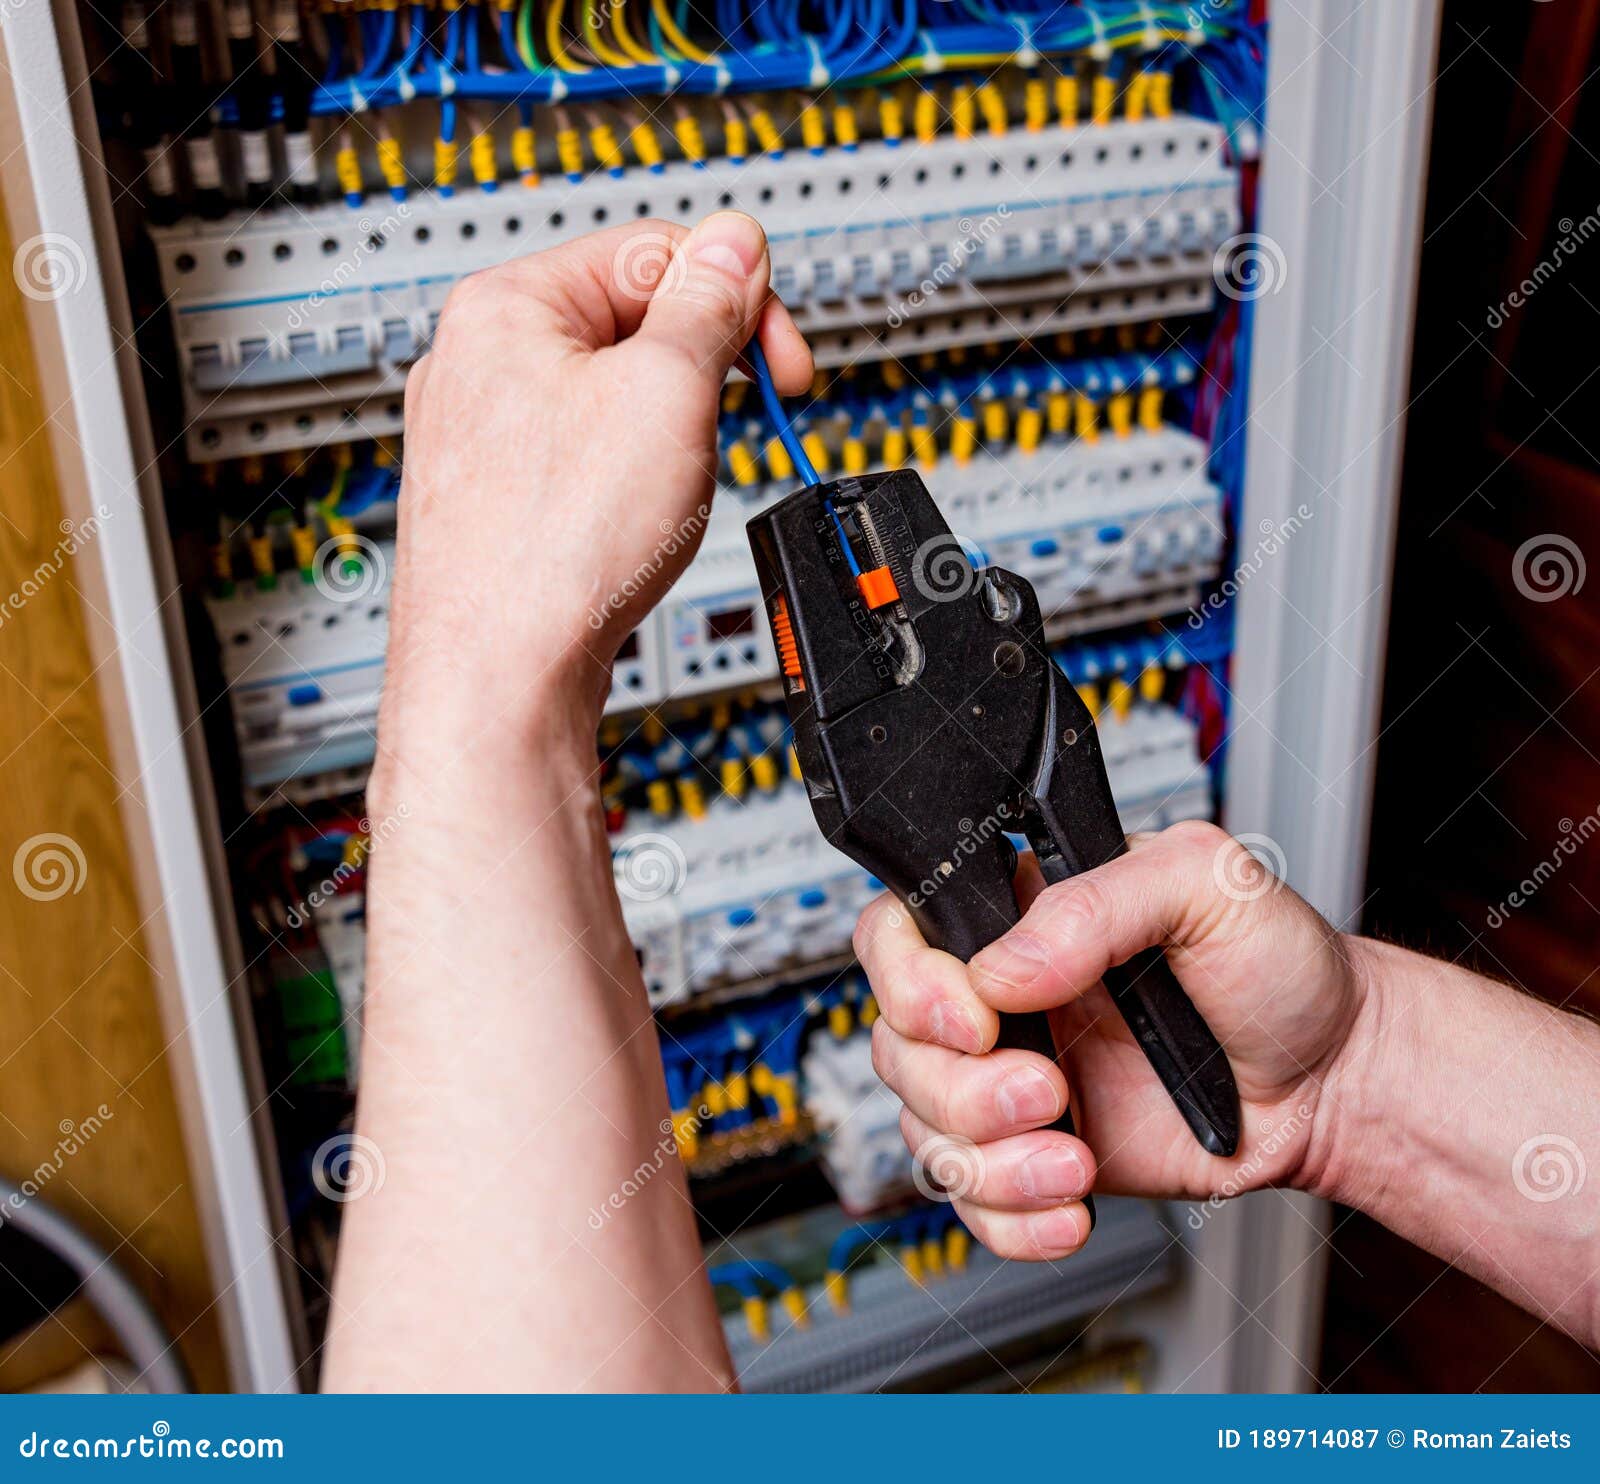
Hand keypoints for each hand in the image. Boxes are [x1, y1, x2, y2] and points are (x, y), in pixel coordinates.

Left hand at [374, 212, 811, 785]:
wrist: (498, 680)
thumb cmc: (554, 549)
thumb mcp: (669, 393)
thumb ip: (709, 303)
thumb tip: (735, 241)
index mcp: (507, 305)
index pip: (654, 252)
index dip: (739, 299)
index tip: (781, 360)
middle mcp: (477, 361)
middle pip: (632, 322)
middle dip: (703, 372)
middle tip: (747, 420)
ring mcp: (480, 435)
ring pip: (612, 395)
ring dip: (670, 430)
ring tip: (670, 489)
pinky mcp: (495, 499)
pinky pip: (586, 457)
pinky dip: (630, 479)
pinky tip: (636, 523)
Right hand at [853, 820, 1368, 1259]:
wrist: (1332, 1081)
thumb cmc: (1277, 968)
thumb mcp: (1204, 885)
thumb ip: (1099, 902)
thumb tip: (1005, 968)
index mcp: (1017, 917)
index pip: (896, 932)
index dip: (908, 981)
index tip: (974, 1018)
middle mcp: (1000, 998)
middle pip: (899, 1046)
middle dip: (961, 1088)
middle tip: (1048, 1090)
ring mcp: (1013, 1080)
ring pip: (925, 1130)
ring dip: (989, 1160)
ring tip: (1074, 1158)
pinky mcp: (1038, 1157)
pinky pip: (973, 1202)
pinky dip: (1008, 1219)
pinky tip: (1068, 1206)